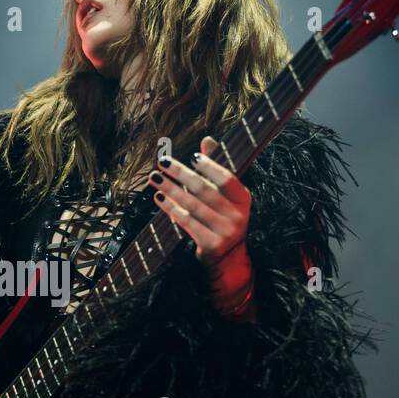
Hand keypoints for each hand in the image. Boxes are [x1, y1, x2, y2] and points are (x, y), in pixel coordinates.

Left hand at [148, 135, 254, 316]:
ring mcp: (226, 232)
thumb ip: (215, 168)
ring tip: (155, 178)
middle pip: (204, 190)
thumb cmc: (222, 217)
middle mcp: (239, 215)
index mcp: (244, 198)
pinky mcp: (211, 244)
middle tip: (163, 162)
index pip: (227, 178)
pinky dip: (171, 209)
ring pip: (192, 205)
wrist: (227, 257)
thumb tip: (207, 140)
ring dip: (171, 189)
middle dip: (181, 174)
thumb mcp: (224, 195)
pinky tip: (159, 198)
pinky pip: (186, 222)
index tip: (191, 157)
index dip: (210, 166)